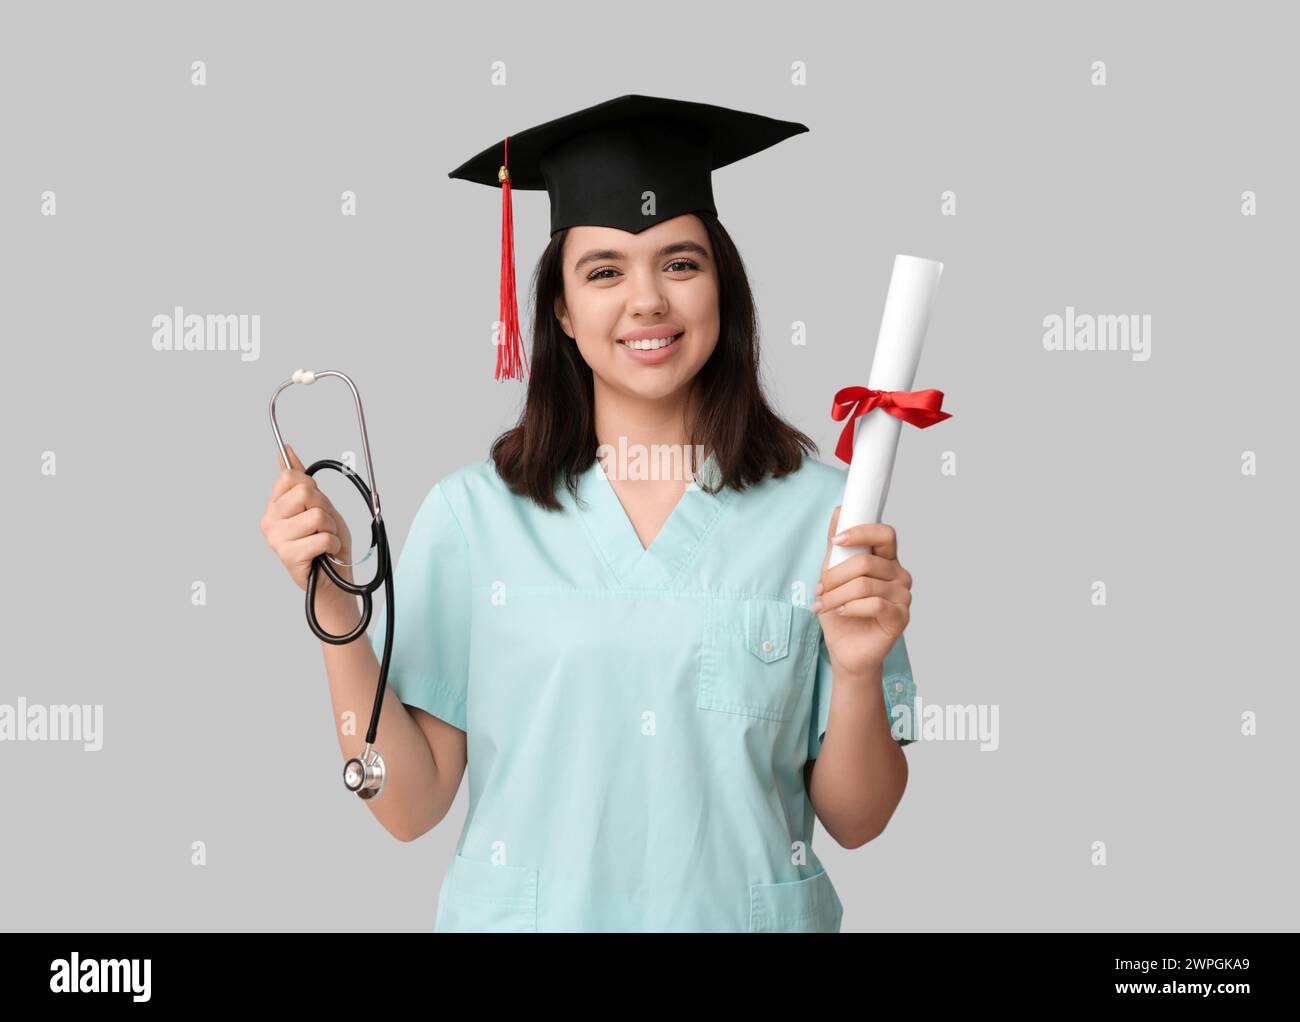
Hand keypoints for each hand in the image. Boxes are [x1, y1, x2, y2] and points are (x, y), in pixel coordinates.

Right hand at [260, 444, 354, 593]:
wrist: (334, 579)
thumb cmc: (327, 543)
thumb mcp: (319, 505)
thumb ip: (302, 480)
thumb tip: (286, 449)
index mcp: (275, 506)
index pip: (290, 476)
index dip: (312, 488)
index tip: (314, 505)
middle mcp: (270, 520)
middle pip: (305, 492)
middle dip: (324, 508)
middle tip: (323, 526)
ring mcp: (276, 539)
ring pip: (317, 516)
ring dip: (331, 529)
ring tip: (324, 541)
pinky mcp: (288, 556)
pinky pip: (322, 538)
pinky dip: (332, 545)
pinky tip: (325, 553)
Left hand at [811, 505, 911, 680]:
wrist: (846, 650)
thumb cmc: (841, 612)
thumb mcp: (832, 576)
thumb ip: (837, 547)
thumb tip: (839, 512)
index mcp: (886, 560)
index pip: (885, 534)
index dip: (861, 532)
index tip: (836, 540)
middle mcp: (899, 575)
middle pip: (867, 562)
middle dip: (835, 575)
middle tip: (820, 588)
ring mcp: (903, 596)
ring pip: (865, 585)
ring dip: (836, 595)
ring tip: (823, 604)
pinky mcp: (901, 617)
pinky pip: (874, 604)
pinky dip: (851, 607)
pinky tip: (841, 612)